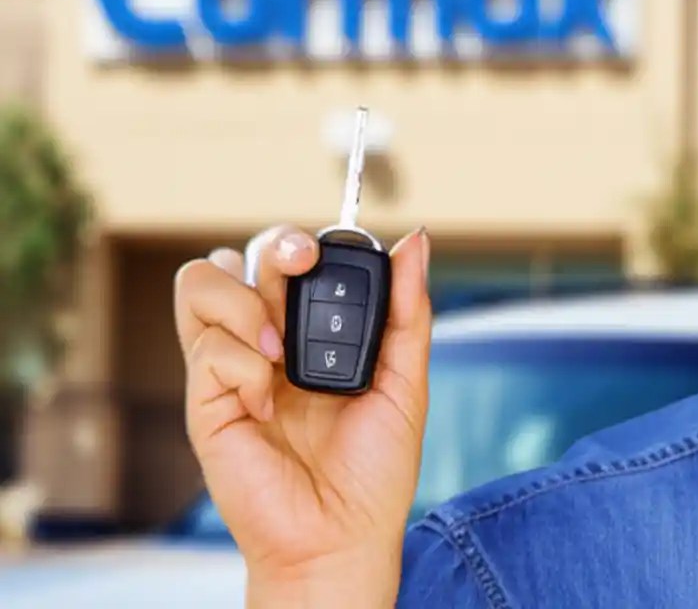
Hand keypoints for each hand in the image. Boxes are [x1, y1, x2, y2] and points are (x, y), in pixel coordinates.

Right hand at [174, 225, 431, 606]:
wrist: (344, 536)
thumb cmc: (374, 470)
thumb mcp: (405, 381)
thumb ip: (408, 311)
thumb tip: (417, 239)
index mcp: (309, 334)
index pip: (288, 259)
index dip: (305, 243)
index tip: (333, 253)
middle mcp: (264, 341)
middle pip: (240, 253)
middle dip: (275, 246)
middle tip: (304, 265)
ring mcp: (230, 368)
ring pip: (201, 281)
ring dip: (245, 300)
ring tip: (280, 350)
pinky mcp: (205, 402)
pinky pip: (206, 348)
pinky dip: (242, 364)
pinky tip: (268, 403)